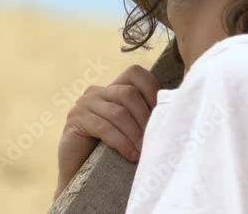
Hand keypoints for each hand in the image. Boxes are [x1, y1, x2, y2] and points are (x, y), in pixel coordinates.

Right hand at [53, 65, 159, 200]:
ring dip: (135, 134)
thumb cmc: (108, 152)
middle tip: (154, 140)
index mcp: (111, 89)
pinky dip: (121, 142)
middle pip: (128, 93)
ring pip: (118, 112)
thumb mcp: (127, 129)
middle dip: (144, 118)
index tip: (161, 113)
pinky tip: (130, 155)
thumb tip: (172, 112)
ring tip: (144, 152)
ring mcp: (83, 104)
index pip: (134, 73)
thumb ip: (141, 116)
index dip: (151, 88)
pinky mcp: (75, 120)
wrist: (79, 173)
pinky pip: (104, 128)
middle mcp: (96, 91)